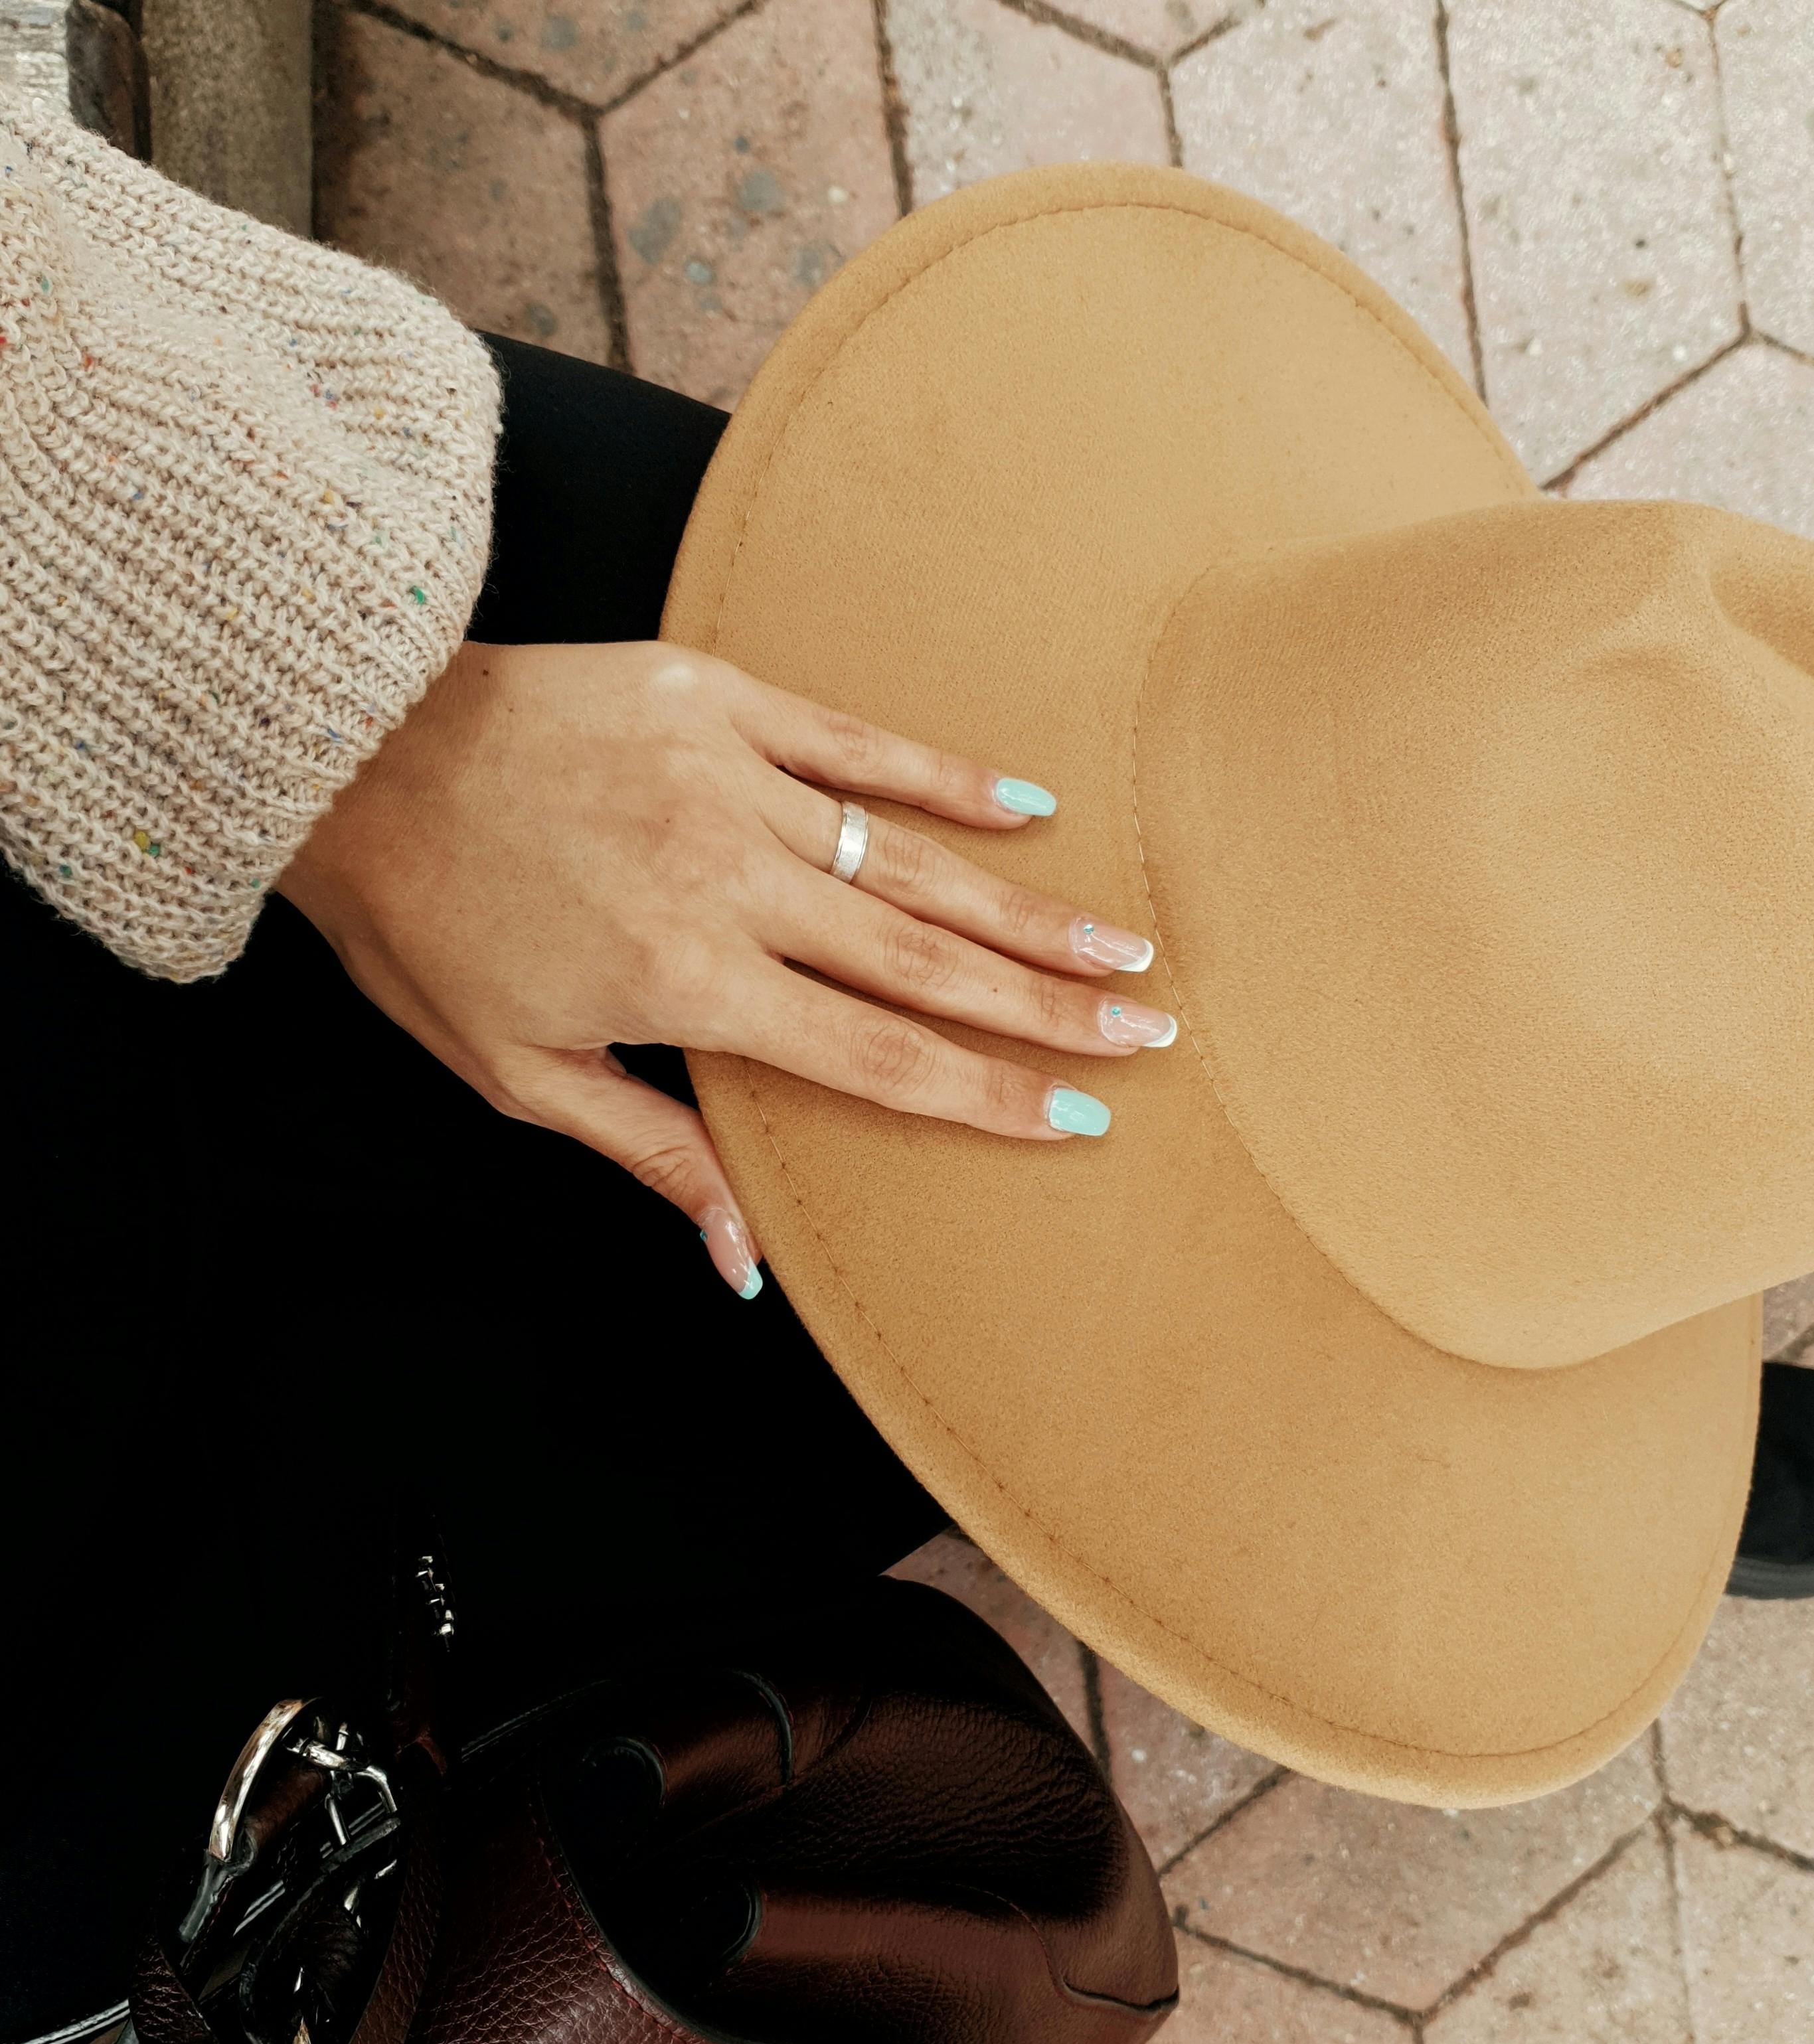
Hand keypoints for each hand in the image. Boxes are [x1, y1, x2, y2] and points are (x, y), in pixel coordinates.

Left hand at [277, 641, 1175, 1295]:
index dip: (988, 1095)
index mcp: (689, 983)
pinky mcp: (715, 697)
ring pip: (912, 858)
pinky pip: (855, 740)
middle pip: (928, 958)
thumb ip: (649, 1152)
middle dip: (1051, 1003)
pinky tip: (1027, 803)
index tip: (1080, 1119)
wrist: (344, 757)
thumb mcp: (518, 1072)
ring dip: (1027, 905)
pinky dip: (942, 776)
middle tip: (1154, 1024)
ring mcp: (732, 779)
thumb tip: (742, 1262)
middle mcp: (732, 880)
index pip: (878, 1056)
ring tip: (1126, 937)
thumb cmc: (426, 929)